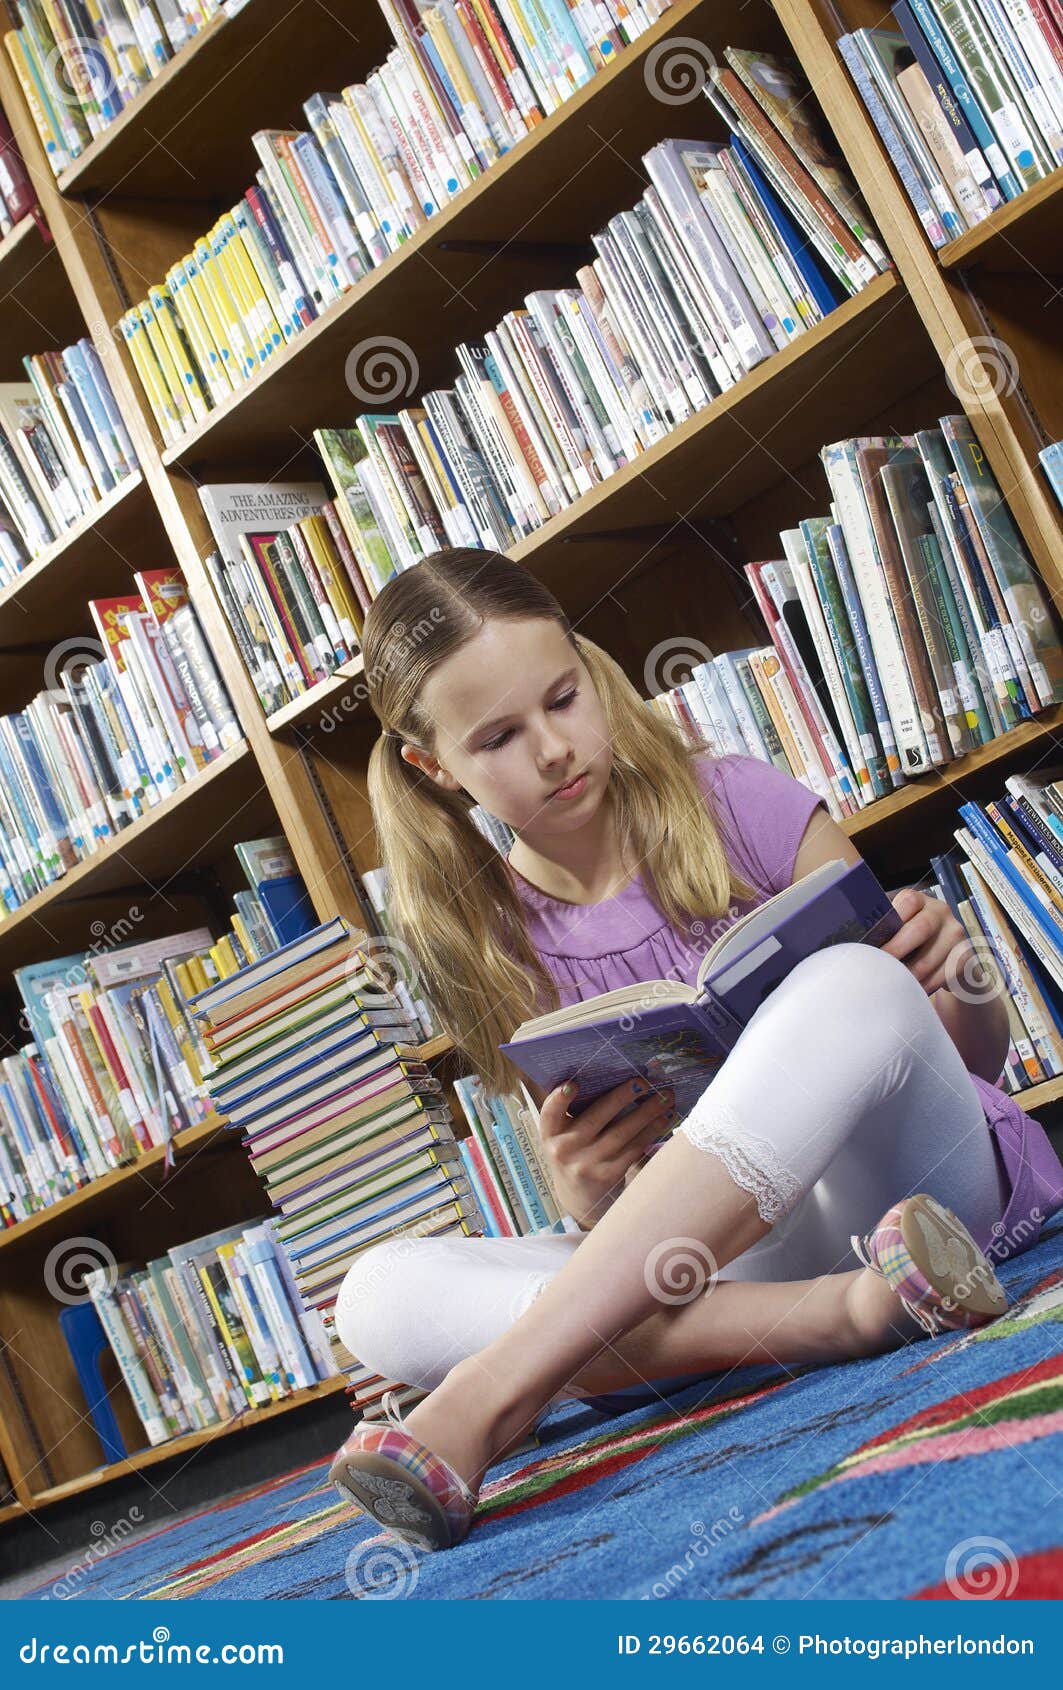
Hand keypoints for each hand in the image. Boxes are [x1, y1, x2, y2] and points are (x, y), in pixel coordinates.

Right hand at [537, 1076, 676, 1229]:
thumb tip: (617, 1076)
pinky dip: (651, 1131)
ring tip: (666, 1097)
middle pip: (597, 1116)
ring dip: (647, 1112)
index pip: (550, 1113)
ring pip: (622, 1131)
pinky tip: (664, 1119)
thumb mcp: (565, 1135)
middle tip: (644, 1081)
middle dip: (622, 1095)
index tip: (574, 1084)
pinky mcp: (608, 1175)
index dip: (559, 1098)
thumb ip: (577, 1111)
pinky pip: (633, 1148)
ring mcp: (587, 1164)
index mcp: (551, 1133)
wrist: (578, 1197)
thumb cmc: (575, 1153)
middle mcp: (565, 1149)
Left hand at [880, 887, 970, 995]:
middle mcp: (941, 912)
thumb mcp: (900, 927)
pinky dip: (924, 986)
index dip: (890, 920)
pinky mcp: (964, 957)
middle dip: (896, 950)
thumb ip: (884, 928)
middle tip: (878, 966)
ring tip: (890, 983)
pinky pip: (941, 976)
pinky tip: (911, 990)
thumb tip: (853, 942)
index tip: (872, 941)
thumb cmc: (912, 940)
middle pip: (920, 929)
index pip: (908, 902)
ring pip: (929, 959)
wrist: (948, 955)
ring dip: (907, 976)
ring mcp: (956, 934)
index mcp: (921, 901)